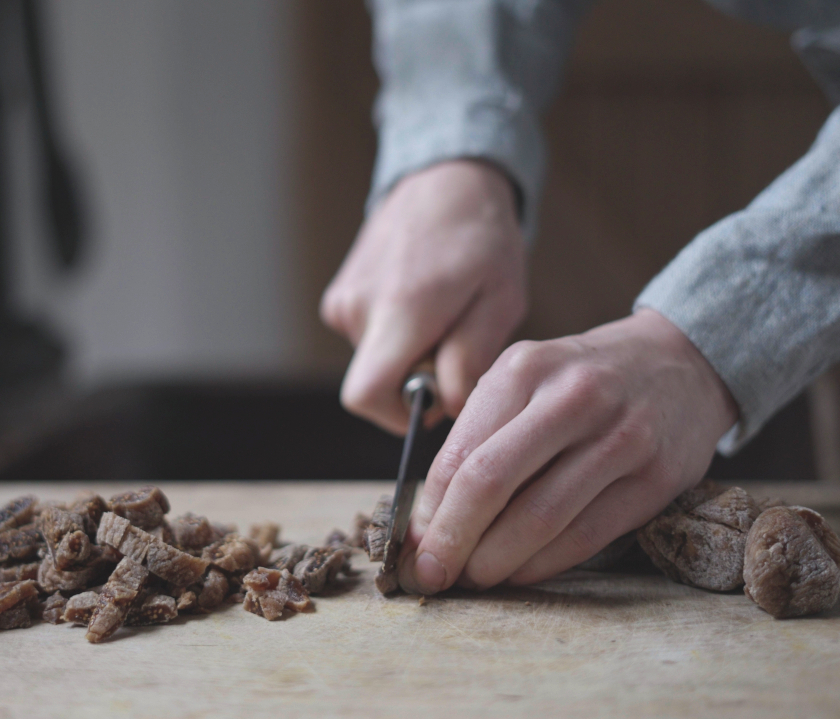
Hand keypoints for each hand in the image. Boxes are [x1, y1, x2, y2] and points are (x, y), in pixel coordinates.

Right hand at [320, 159, 527, 434]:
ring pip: (375, 361)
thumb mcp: (500, 300)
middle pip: (376, 383)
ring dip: (410, 351)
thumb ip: (472, 359)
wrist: (444, 181)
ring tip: (442, 310)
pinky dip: (396, 333)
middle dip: (418, 377)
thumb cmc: (481, 238)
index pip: (367, 395)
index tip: (433, 399)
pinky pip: (368, 338)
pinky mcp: (338, 296)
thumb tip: (445, 406)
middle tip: (454, 337)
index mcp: (401, 310)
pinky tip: (421, 300)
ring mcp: (343, 300)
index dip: (398, 415)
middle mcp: (360, 307)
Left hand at [397, 308, 738, 593]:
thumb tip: (430, 516)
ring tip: (475, 577)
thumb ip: (479, 434)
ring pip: (540, 518)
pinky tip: (520, 572)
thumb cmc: (582, 379)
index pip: (462, 453)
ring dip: (496, 561)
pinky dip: (544, 564)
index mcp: (525, 370)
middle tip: (431, 573)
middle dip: (452, 539)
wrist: (680, 362)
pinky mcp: (656, 478)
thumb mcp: (526, 378)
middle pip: (492, 484)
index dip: (430, 509)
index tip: (412, 544)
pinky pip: (586, 535)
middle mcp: (572, 398)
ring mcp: (620, 438)